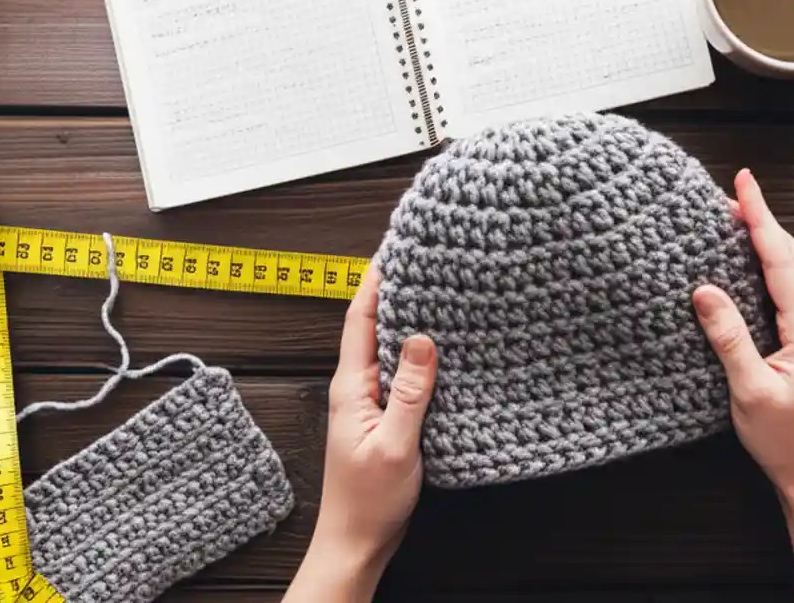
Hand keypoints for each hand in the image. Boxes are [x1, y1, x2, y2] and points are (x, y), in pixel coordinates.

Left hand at [285, 269, 437, 602]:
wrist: (356, 544)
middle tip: (424, 260)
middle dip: (396, 291)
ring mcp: (369, 403)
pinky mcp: (384, 418)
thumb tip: (422, 339)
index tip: (394, 249)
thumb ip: (410, 392)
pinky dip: (418, 355)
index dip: (375, 281)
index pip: (360, 319)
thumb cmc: (369, 502)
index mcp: (351, 387)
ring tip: (438, 293)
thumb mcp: (395, 444)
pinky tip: (442, 350)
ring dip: (409, 322)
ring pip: (389, 350)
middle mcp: (356, 388)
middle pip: (374, 327)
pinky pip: (401, 375)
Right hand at [693, 169, 793, 510]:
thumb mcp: (750, 390)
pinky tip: (743, 265)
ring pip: (786, 273)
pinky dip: (762, 269)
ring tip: (735, 217)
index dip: (760, 217)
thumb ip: (729, 337)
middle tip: (734, 191)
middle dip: (760, 220)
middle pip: (787, 257)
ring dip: (761, 242)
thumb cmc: (787, 441)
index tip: (745, 184)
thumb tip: (705, 291)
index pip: (781, 259)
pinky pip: (782, 293)